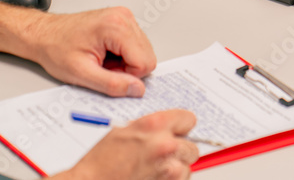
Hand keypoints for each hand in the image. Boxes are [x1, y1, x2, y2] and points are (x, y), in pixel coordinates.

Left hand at [26, 6, 155, 96]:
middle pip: (147, 56)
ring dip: (124, 62)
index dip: (127, 76)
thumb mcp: (82, 74)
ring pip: (143, 52)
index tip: (106, 73)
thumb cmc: (56, 48)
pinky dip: (122, 55)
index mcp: (116, 26)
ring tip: (101, 59)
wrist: (44, 34)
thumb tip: (137, 90)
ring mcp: (124, 17)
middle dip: (126, 69)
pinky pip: (136, 45)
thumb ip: (112, 84)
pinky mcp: (122, 20)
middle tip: (102, 67)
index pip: (145, 62)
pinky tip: (104, 53)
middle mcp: (123, 17)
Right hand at [52, 110, 199, 179]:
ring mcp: (168, 170)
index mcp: (154, 126)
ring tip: (157, 167)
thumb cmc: (101, 160)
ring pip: (187, 167)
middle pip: (192, 146)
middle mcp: (165, 146)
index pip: (188, 119)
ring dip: (176, 167)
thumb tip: (166, 126)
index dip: (182, 125)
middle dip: (180, 149)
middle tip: (166, 151)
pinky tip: (155, 176)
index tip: (179, 129)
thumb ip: (150, 126)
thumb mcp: (124, 129)